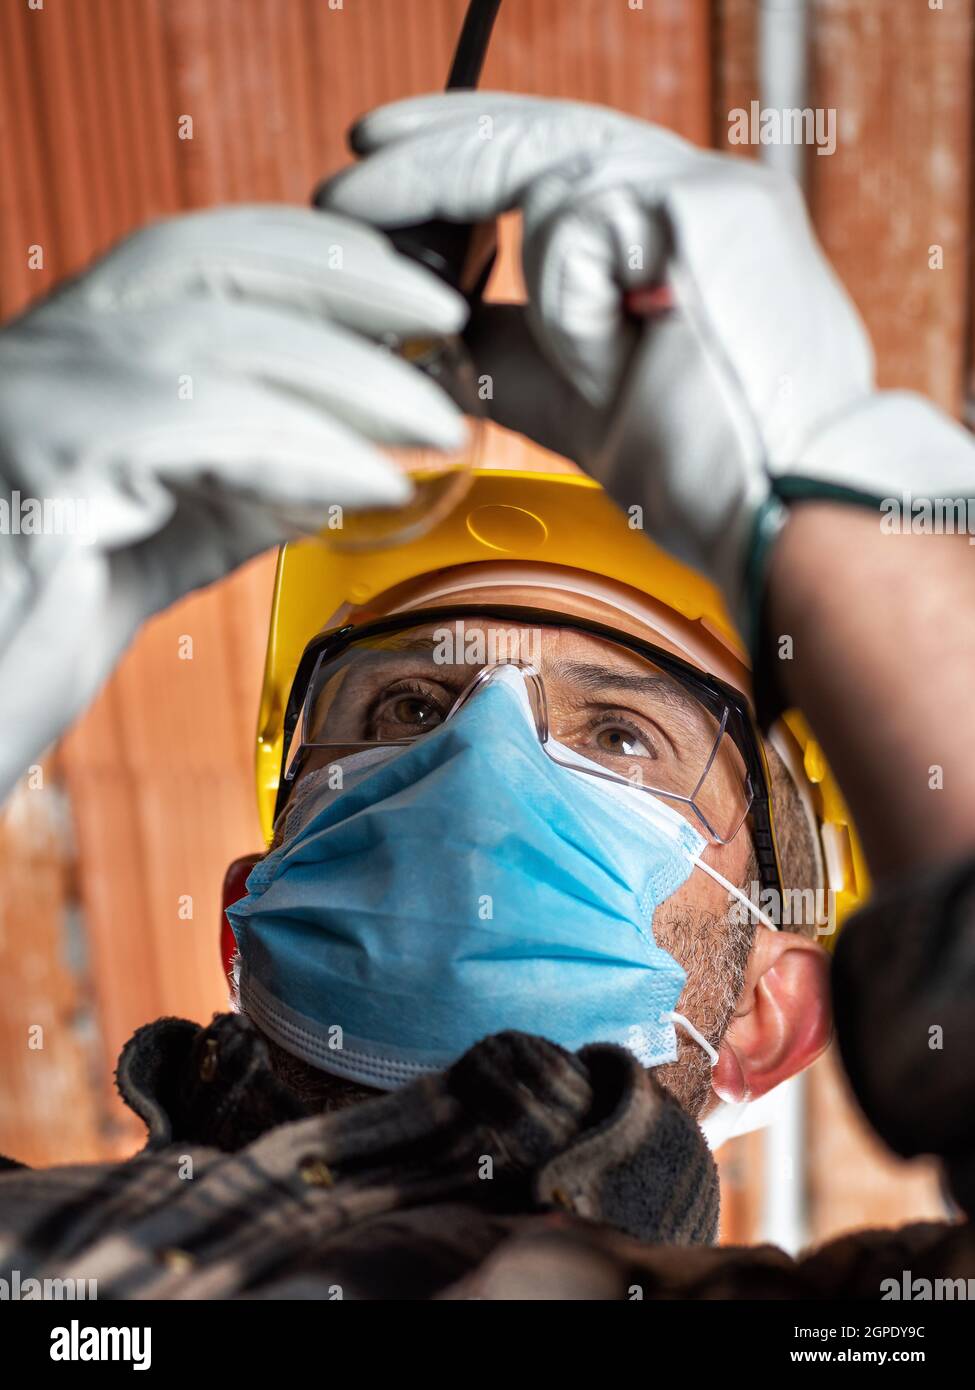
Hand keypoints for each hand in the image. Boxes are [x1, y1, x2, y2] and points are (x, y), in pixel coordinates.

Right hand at [0, 205, 465, 800]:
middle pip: (211, 262)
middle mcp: (48, 350)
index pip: (199, 252)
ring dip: (352, 376)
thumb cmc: (44, 626)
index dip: (310, 253)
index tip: (400, 282)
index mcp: (74, 350)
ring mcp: (39, 393)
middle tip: (445, 318)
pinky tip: (372, 480)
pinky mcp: (50, 455)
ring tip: (437, 421)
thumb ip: (239, 489)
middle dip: (345, 279)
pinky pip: (210, 428)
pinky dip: (309, 449)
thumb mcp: (166, 536)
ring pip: (219, 337)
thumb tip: (335, 474)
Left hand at [321, 92, 974, 639]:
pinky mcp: (711, 208)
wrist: (775, 512)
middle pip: (540, 132)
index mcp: (672, 231)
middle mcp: (697, 193)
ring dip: (539, 290)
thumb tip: (428, 325)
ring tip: (590, 366)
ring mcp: (710, 191)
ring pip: (556, 182)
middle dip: (431, 155)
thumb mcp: (574, 394)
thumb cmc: (699, 467)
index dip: (459, 155)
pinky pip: (583, 229)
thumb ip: (507, 344)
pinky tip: (617, 363)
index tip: (380, 168)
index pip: (550, 155)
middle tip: (349, 179)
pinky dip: (573, 309)